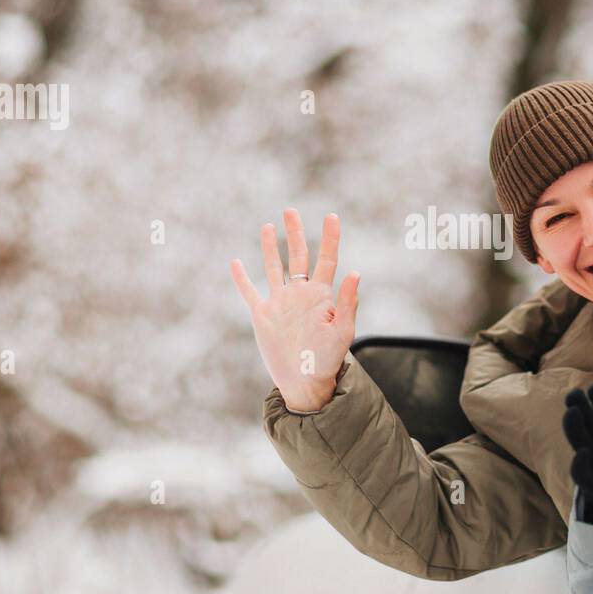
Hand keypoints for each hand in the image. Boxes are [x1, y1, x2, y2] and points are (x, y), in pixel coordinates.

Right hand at [230, 209, 359, 412]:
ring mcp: (281, 303)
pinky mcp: (263, 315)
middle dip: (295, 233)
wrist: (304, 382)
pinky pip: (250, 292)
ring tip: (268, 226)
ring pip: (275, 268)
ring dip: (271, 248)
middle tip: (291, 211)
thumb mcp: (343, 332)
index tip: (332, 217)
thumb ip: (348, 303)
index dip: (330, 237)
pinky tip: (236, 262)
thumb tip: (356, 273)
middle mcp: (300, 294)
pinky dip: (242, 278)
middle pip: (298, 256)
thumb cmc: (328, 360)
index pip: (327, 259)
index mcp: (322, 295)